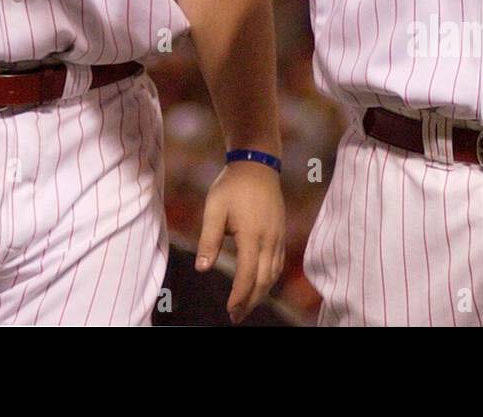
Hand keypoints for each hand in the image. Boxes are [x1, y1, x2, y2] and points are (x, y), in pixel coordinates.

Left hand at [195, 161, 285, 323]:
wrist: (257, 164)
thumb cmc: (232, 185)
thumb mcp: (214, 208)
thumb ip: (209, 239)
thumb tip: (202, 269)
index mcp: (252, 234)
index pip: (248, 275)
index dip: (239, 296)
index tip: (229, 310)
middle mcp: (269, 239)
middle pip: (263, 280)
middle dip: (250, 301)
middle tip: (236, 317)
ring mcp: (278, 236)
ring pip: (273, 274)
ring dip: (261, 293)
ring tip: (246, 306)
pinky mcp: (281, 233)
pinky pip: (278, 263)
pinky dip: (270, 279)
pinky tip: (260, 284)